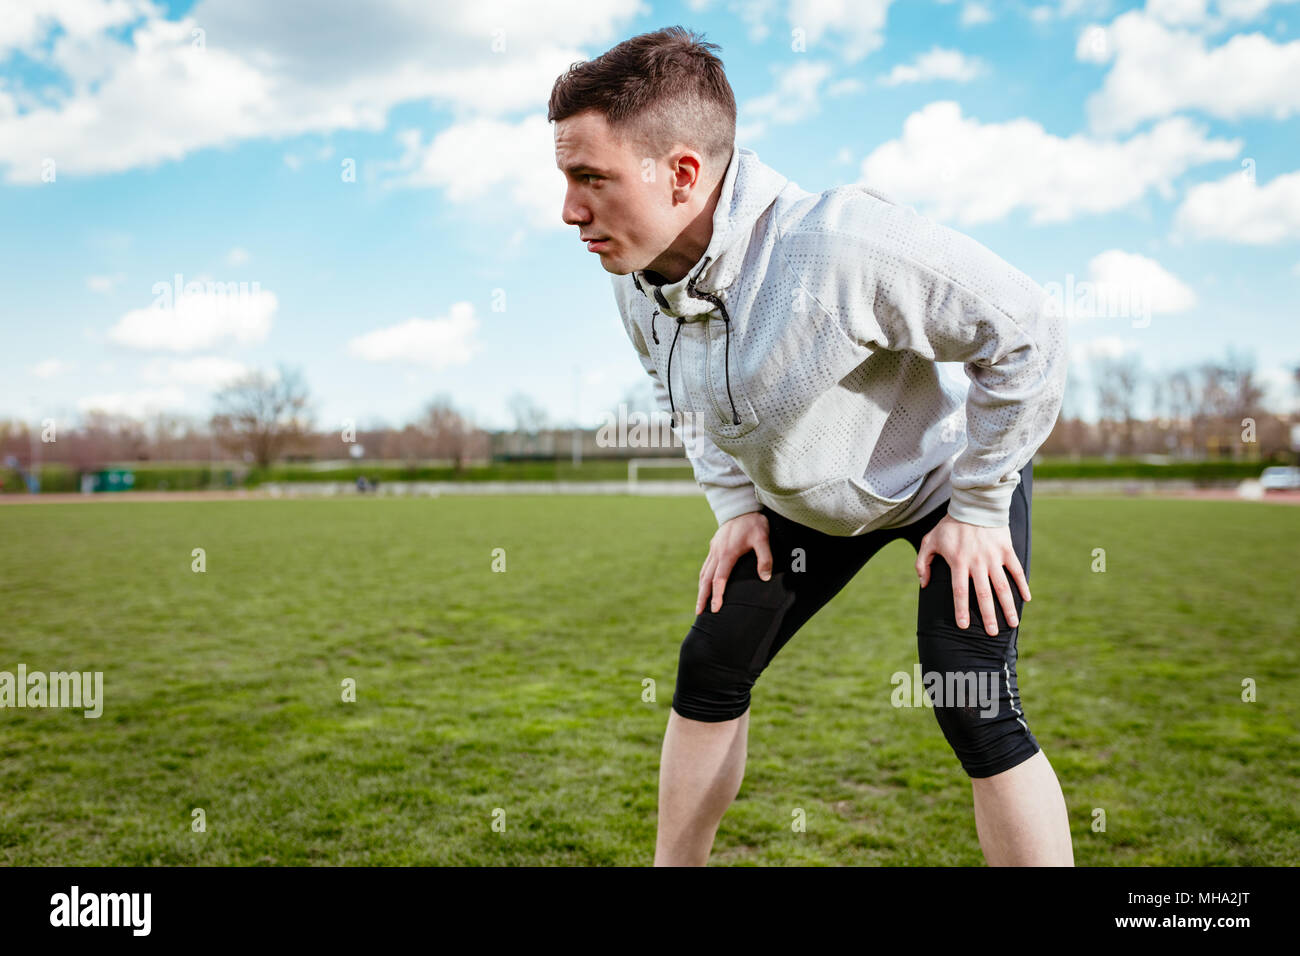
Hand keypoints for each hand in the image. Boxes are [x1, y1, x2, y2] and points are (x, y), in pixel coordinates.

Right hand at [696, 512, 772, 614]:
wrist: (741, 506)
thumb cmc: (754, 523)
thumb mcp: (763, 538)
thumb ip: (765, 558)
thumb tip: (765, 578)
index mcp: (727, 553)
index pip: (719, 579)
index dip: (717, 595)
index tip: (715, 609)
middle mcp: (717, 552)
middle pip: (706, 579)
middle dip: (702, 597)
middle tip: (699, 613)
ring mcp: (713, 549)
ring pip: (703, 572)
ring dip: (701, 589)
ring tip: (700, 604)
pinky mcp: (714, 546)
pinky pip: (705, 565)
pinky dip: (703, 578)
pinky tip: (704, 585)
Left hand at [915, 513, 1030, 635]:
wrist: (974, 504)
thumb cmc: (950, 525)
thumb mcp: (929, 540)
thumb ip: (923, 563)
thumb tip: (924, 584)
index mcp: (958, 562)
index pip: (959, 592)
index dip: (961, 610)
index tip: (964, 626)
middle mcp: (977, 563)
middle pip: (983, 594)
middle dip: (989, 616)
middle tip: (992, 634)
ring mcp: (994, 557)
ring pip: (1003, 587)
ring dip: (1008, 606)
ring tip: (1013, 624)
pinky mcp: (1007, 550)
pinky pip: (1016, 570)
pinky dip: (1023, 585)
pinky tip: (1026, 599)